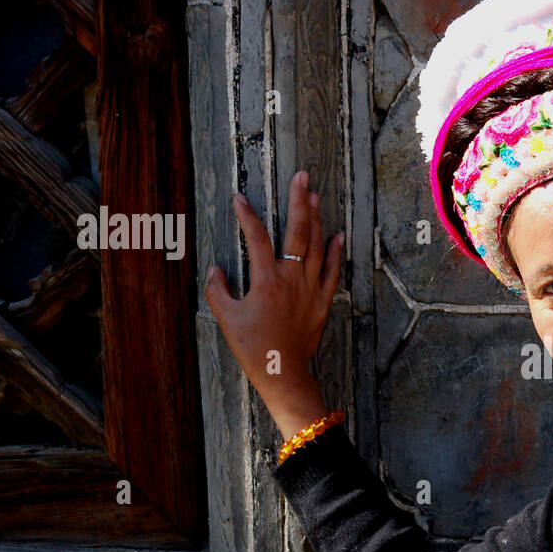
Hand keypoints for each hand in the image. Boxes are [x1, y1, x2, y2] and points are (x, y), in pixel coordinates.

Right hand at [205, 169, 344, 438]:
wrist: (283, 374)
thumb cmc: (253, 349)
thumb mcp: (226, 319)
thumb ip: (217, 290)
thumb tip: (215, 269)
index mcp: (266, 281)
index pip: (257, 239)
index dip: (248, 216)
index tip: (240, 198)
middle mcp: (292, 280)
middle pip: (297, 232)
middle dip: (299, 201)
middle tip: (303, 177)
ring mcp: (310, 290)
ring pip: (317, 246)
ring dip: (317, 219)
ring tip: (316, 195)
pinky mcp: (322, 302)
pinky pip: (332, 272)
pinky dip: (335, 252)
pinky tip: (338, 234)